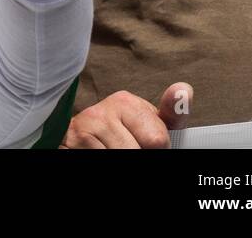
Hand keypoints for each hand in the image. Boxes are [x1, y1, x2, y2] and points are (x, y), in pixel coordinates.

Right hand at [62, 83, 192, 148]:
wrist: (81, 139)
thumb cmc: (123, 132)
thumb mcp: (150, 123)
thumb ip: (171, 114)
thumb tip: (185, 89)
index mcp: (124, 102)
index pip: (157, 140)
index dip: (157, 150)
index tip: (146, 144)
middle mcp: (99, 112)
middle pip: (136, 152)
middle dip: (138, 155)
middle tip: (127, 147)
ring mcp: (81, 129)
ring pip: (117, 157)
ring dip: (117, 160)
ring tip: (110, 150)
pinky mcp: (67, 145)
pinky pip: (96, 160)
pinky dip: (99, 162)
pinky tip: (97, 152)